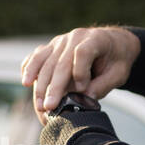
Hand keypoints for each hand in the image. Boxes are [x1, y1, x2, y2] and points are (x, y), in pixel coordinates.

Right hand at [20, 26, 139, 125]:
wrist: (113, 43)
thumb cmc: (117, 60)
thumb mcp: (119, 73)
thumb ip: (104, 85)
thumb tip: (85, 98)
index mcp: (95, 39)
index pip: (82, 53)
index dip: (80, 72)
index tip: (82, 89)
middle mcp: (74, 37)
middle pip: (60, 62)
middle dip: (53, 87)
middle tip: (49, 108)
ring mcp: (60, 41)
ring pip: (44, 62)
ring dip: (39, 85)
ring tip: (39, 105)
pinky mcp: (51, 47)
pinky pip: (36, 57)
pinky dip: (29, 68)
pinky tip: (26, 82)